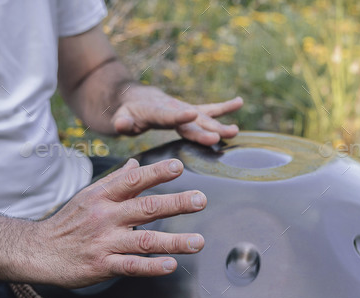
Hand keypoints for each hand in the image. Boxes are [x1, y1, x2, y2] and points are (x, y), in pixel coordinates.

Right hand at [32, 158, 205, 287]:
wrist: (39, 251)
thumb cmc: (69, 222)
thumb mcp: (89, 195)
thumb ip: (116, 181)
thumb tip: (136, 164)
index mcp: (102, 196)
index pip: (132, 180)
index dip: (156, 173)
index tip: (179, 166)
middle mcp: (105, 217)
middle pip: (145, 207)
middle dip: (176, 203)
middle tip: (201, 200)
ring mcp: (104, 242)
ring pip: (144, 240)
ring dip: (174, 241)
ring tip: (198, 242)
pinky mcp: (102, 265)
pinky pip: (131, 266)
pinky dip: (151, 266)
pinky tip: (171, 265)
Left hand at [111, 84, 242, 145]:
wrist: (136, 98)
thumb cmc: (127, 112)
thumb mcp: (120, 117)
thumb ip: (122, 122)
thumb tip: (123, 124)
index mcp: (156, 111)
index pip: (168, 115)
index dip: (179, 116)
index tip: (191, 115)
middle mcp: (174, 108)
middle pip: (191, 120)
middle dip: (204, 128)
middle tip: (219, 137)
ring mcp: (184, 109)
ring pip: (203, 117)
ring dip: (219, 123)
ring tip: (235, 130)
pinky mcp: (191, 111)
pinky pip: (209, 109)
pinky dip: (224, 107)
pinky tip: (239, 102)